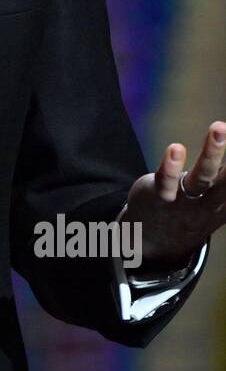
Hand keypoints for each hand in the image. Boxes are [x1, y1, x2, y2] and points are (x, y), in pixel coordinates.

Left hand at [121, 120, 225, 272]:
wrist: (152, 242)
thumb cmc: (190, 210)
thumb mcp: (215, 201)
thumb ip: (224, 180)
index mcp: (224, 204)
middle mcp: (209, 204)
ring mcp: (184, 202)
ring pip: (201, 178)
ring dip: (212, 153)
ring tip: (219, 128)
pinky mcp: (158, 197)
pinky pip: (166, 183)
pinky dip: (170, 167)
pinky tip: (175, 149)